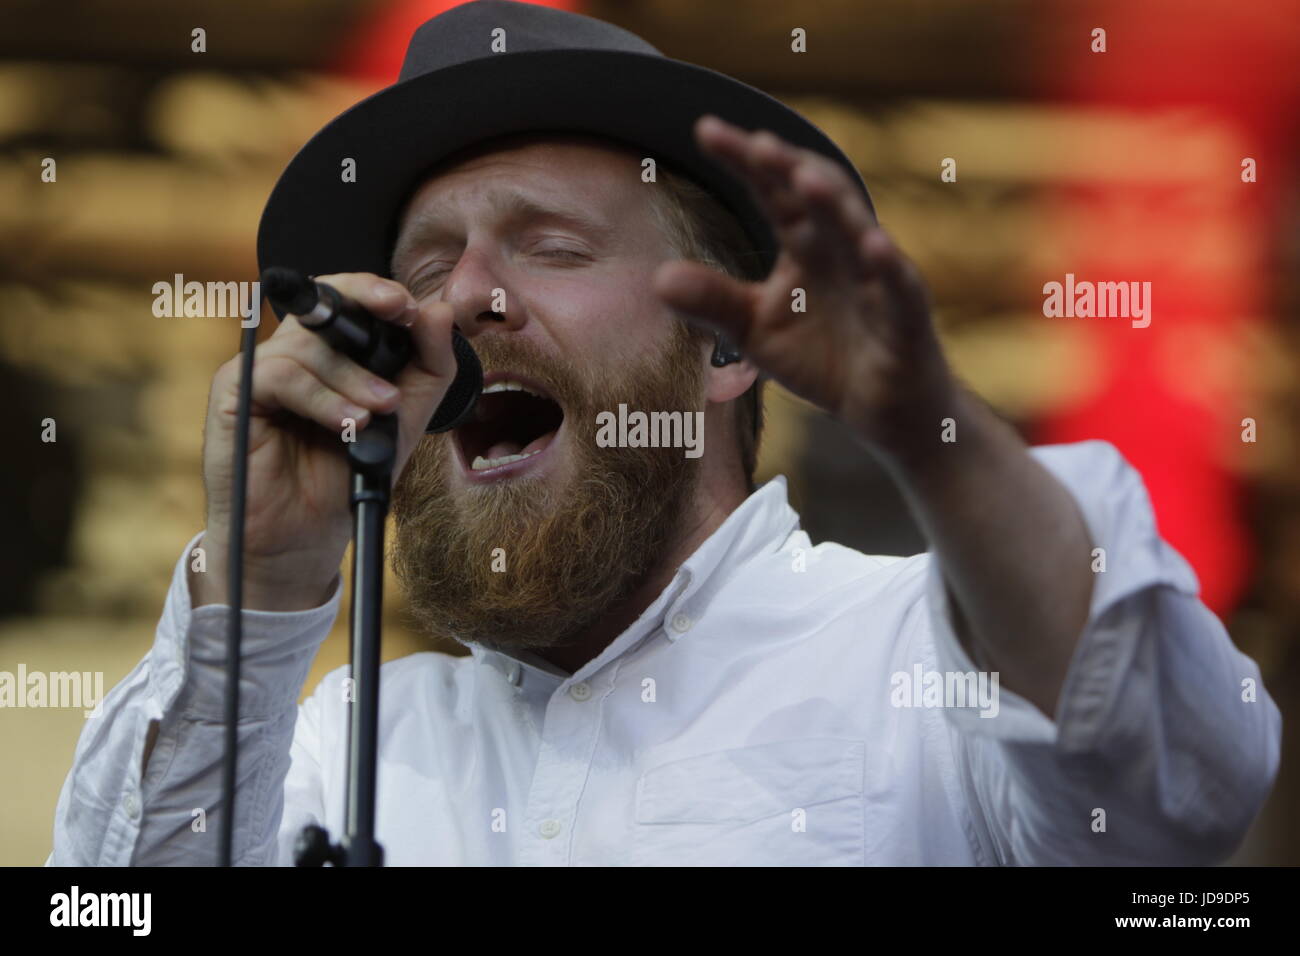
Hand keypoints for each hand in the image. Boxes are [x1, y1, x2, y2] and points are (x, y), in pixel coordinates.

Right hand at [195, 273, 458, 610]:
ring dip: (355, 377)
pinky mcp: (233, 395)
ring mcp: (259, 370)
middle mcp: (292, 353)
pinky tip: (349, 425)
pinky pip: (280, 376)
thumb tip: (438, 311)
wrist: (303, 538)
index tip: (411, 305)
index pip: (347, 300)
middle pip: (323, 303)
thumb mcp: (404, 421)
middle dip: (367, 300)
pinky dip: (323, 399)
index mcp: (329, 353)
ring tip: (381, 411)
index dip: (376, 291)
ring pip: (308, 344)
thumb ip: (427, 369)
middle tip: (403, 315)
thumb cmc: (343, 477)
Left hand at [653, 114, 954, 452]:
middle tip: (754, 142)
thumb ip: (714, 301)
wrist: (885, 409)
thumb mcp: (755, 330)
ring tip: (804, 177)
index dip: (745, 160)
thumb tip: (657, 279)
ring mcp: (877, 278)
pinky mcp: (908, 317)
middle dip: (788, 167)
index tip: (705, 129)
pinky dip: (887, 265)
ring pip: (857, 230)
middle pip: (815, 195)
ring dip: (834, 203)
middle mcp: (842, 248)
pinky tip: (872, 244)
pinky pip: (900, 285)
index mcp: (805, 243)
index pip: (773, 190)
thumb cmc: (823, 357)